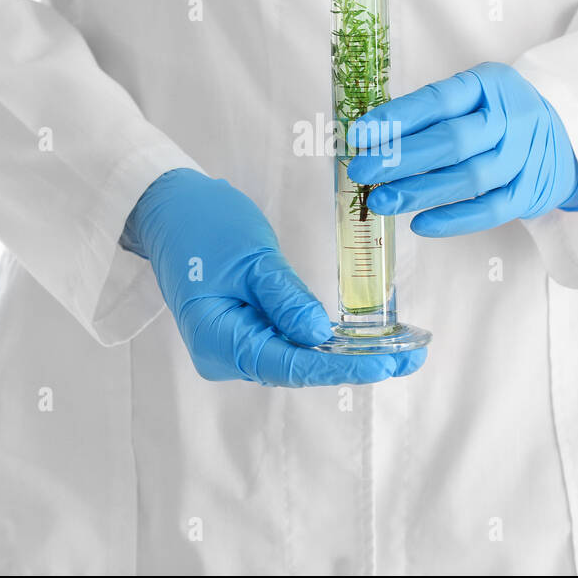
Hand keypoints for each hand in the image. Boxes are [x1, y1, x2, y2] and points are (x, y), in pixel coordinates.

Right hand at [124, 169, 425, 385]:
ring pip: (296, 360)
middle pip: (296, 369)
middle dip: (352, 364)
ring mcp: (233, 346)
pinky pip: (288, 344)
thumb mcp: (252, 258)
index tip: (384, 365)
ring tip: (399, 352)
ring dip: (344, 356)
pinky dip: (324, 343)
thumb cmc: (204, 225)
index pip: (289, 364)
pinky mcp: (244, 332)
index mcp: (217, 340)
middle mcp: (223, 355)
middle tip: (409, 359)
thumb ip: (286, 300)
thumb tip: (321, 338)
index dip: (340, 367)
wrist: (168, 208)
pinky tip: (362, 341)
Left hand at [347, 61, 577, 237]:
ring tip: (381, 201)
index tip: (360, 134)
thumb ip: (433, 112)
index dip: (397, 119)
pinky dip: (453, 220)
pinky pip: (489, 210)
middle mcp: (511, 118)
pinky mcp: (528, 193)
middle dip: (401, 158)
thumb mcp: (476, 95)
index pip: (438, 101)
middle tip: (362, 171)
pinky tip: (420, 224)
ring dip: (420, 192)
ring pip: (468, 178)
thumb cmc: (504, 114)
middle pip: (452, 141)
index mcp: (490, 84)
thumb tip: (372, 139)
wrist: (570, 135)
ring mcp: (523, 157)